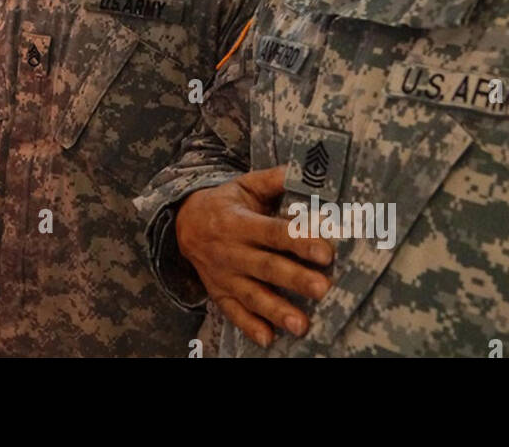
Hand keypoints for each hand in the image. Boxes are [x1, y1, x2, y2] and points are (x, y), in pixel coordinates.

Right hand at [175, 166, 333, 347]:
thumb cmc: (226, 203)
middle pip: (266, 266)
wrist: (184, 223)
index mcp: (239, 221)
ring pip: (252, 294)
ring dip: (276, 310)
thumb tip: (308, 170)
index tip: (325, 251)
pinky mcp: (219, 293)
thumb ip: (275, 179)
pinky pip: (233, 312)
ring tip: (301, 325)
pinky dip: (249, 326)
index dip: (298, 240)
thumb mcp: (245, 185)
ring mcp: (223, 275)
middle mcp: (231, 251)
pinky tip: (268, 339)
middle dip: (294, 278)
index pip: (272, 232)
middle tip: (322, 289)